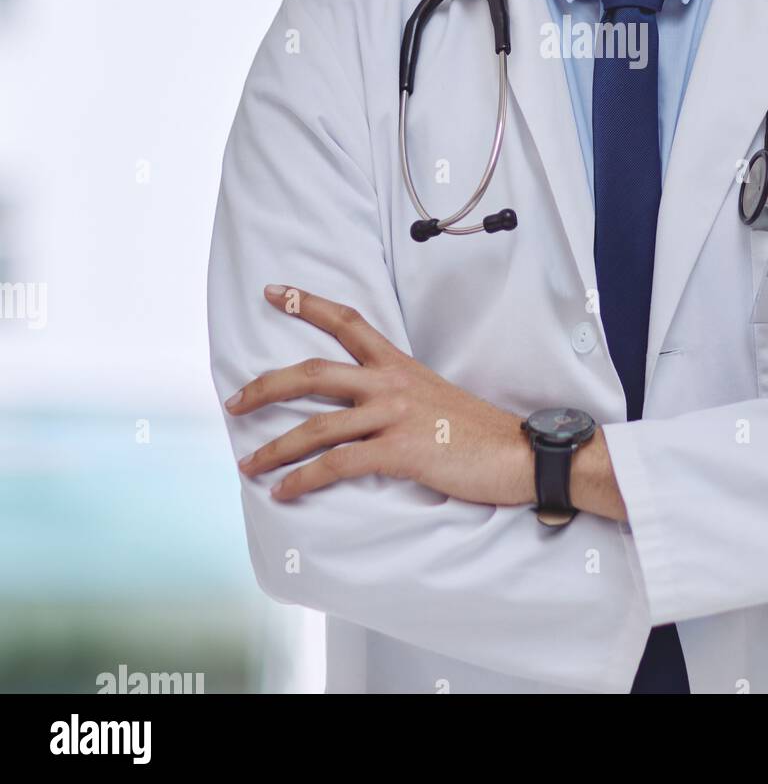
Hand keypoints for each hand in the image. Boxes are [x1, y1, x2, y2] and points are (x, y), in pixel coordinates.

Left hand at [225, 285, 535, 505]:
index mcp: (399, 365)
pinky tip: (284, 492)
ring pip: (316, 425)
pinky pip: (337, 464)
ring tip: (248, 464)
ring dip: (274, 448)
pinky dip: (304, 480)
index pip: (347, 322)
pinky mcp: (399, 450)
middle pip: (313, 372)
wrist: (518, 453)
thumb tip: (363, 409)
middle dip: (265, 386)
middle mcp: (391, 383)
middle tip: (233, 399)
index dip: (305, 304)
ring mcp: (394, 415)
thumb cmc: (476, 431)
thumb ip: (398, 395)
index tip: (272, 291)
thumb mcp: (435, 397)